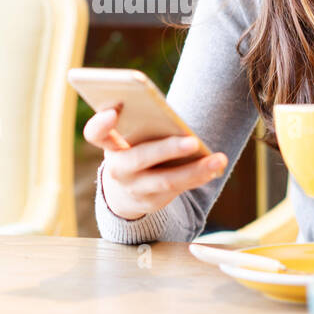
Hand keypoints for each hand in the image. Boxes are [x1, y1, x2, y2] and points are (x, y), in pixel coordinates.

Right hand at [83, 105, 226, 220]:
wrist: (124, 190)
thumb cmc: (132, 149)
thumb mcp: (128, 135)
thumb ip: (139, 123)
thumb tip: (170, 116)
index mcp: (108, 144)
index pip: (95, 133)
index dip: (101, 124)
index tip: (113, 111)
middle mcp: (117, 168)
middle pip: (139, 158)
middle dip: (167, 149)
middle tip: (193, 141)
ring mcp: (134, 188)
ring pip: (166, 180)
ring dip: (195, 170)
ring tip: (218, 159)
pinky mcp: (152, 202)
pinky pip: (178, 190)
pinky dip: (198, 177)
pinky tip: (215, 168)